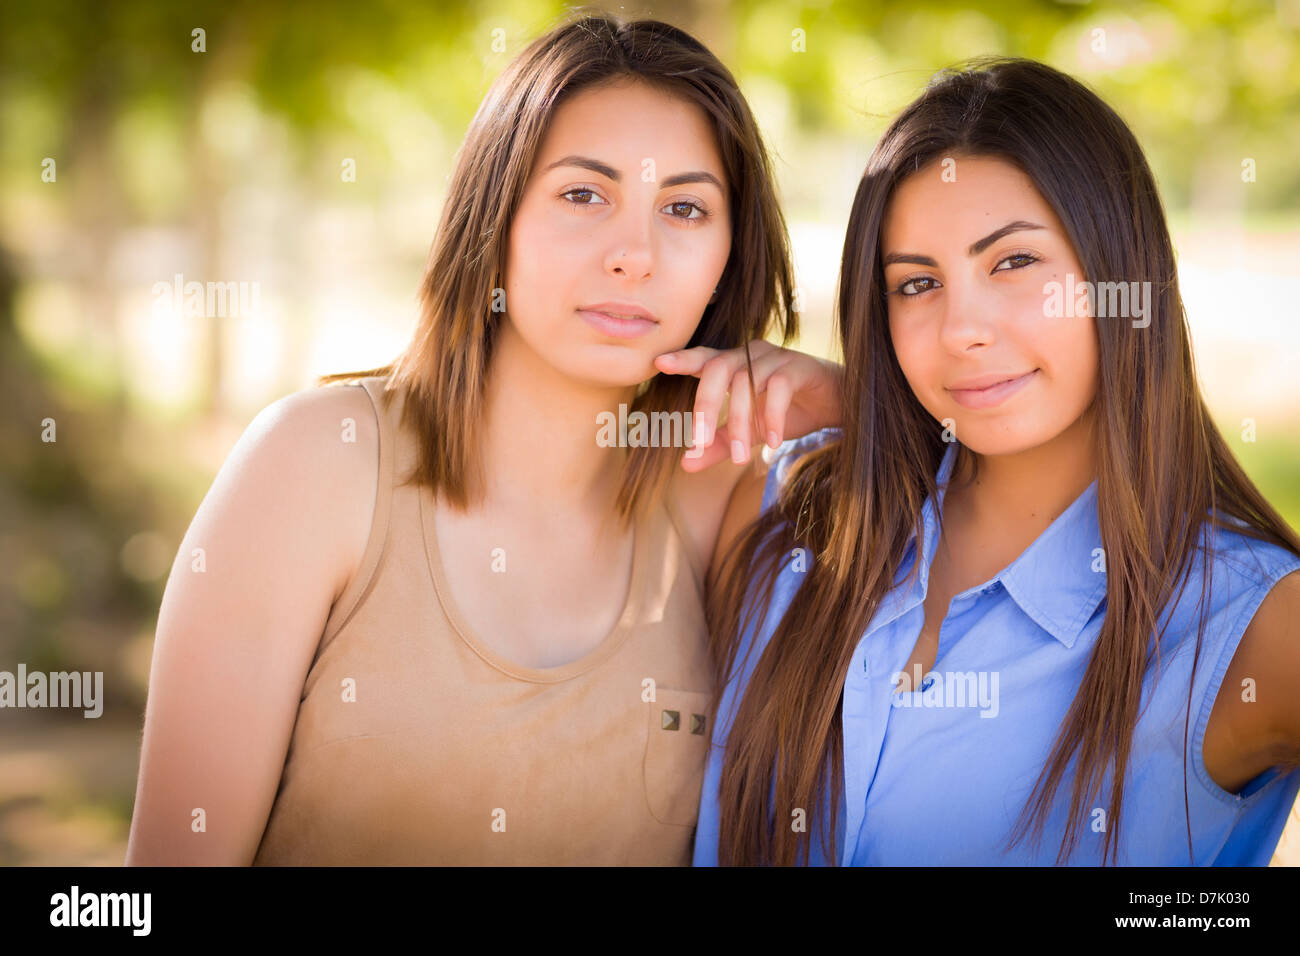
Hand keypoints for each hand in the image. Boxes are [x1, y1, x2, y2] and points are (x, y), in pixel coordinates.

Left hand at [653, 340, 843, 470]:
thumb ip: (719, 444)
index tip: (659, 363)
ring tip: (741, 458)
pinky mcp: (800, 367)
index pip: (705, 359)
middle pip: (719, 369)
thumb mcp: (750, 433)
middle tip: (699, 442)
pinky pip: (779, 388)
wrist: (838, 406)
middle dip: (706, 405)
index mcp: (735, 365)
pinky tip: (773, 443)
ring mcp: (776, 358)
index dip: (683, 359)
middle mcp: (751, 355)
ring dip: (741, 423)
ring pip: (746, 383)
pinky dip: (772, 417)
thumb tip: (686, 464)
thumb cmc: (790, 411)